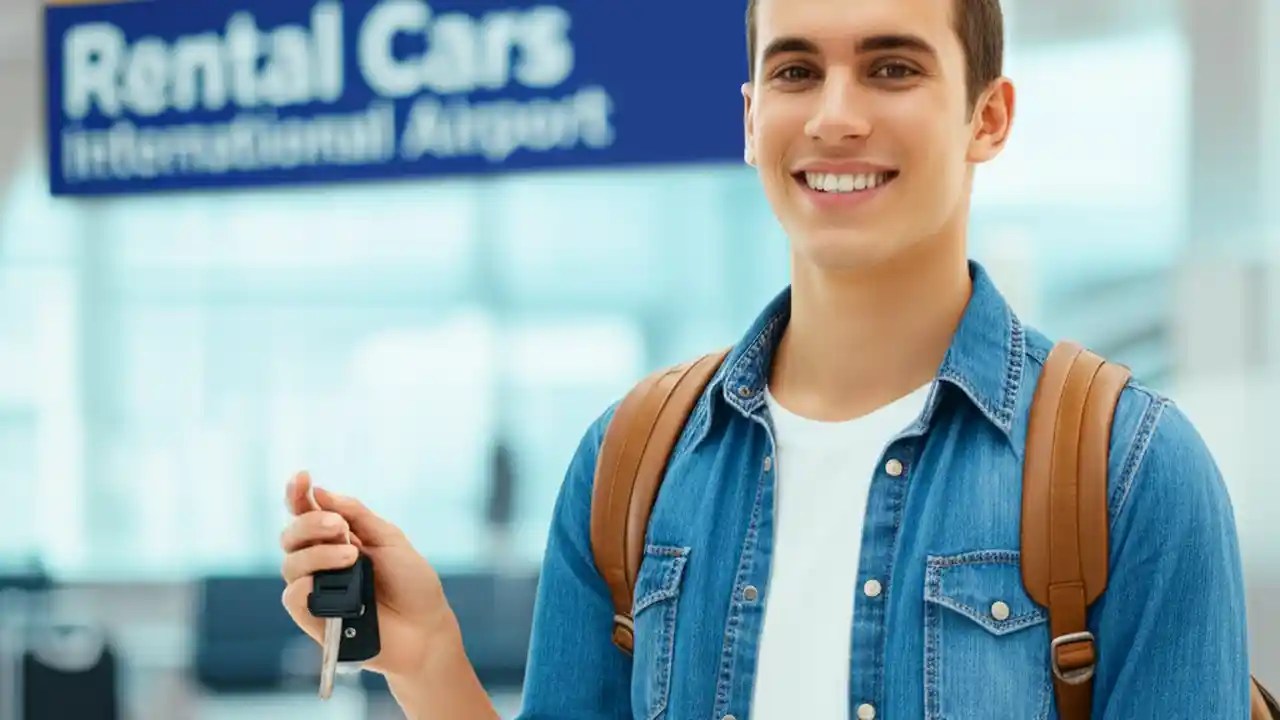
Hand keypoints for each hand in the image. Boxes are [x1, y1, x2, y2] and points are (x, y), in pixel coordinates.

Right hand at [279, 470, 459, 678]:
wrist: (425, 627)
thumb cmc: (412, 583)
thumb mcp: (391, 539)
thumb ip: (357, 516)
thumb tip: (322, 492)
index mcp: (339, 537)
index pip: (308, 511)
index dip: (299, 493)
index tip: (303, 477)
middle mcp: (321, 560)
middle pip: (292, 534)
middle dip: (310, 523)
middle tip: (339, 526)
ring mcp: (316, 588)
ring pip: (291, 563)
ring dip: (318, 554)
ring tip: (352, 557)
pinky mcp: (313, 616)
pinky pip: (292, 597)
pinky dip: (305, 586)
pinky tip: (324, 584)